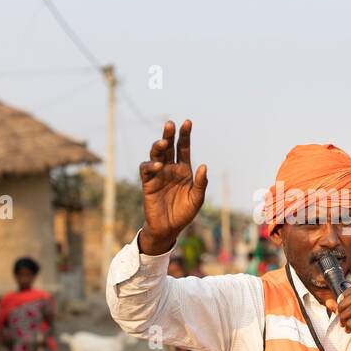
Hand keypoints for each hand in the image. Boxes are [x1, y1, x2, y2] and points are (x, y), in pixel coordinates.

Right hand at [138, 120, 207, 255]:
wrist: (169, 228)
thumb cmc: (184, 213)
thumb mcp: (196, 199)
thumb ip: (200, 183)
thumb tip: (204, 165)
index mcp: (183, 169)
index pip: (183, 148)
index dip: (185, 135)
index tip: (187, 122)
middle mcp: (170, 169)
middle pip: (168, 147)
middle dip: (168, 134)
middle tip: (170, 124)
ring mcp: (158, 175)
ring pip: (156, 155)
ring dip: (158, 147)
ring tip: (163, 143)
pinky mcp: (148, 183)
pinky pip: (146, 170)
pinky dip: (150, 166)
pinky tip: (158, 166)